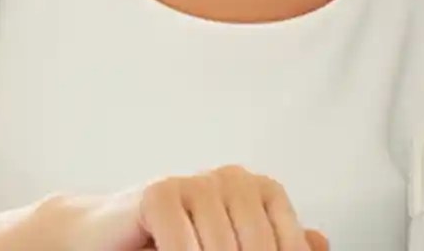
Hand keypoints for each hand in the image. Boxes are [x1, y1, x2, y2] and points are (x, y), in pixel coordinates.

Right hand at [58, 166, 328, 250]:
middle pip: (257, 246)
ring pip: (222, 249)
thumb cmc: (169, 243)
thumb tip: (320, 242)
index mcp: (260, 191)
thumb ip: (273, 242)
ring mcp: (196, 182)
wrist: (103, 235)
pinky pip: (182, 243)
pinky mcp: (159, 194)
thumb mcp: (228, 247)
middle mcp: (233, 179)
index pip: (286, 242)